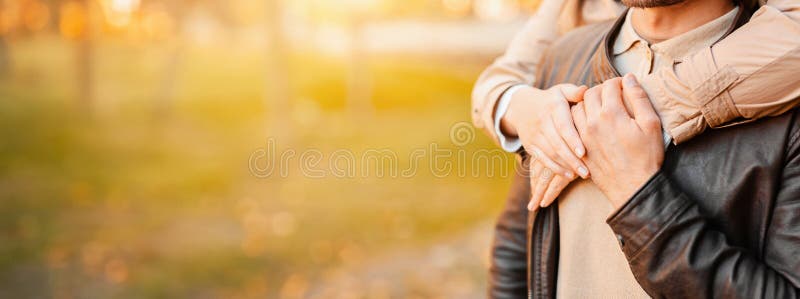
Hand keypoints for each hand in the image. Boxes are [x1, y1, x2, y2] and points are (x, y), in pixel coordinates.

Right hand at [501, 85, 589, 208]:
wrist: (521, 107)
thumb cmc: (552, 100)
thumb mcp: (561, 91)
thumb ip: (574, 91)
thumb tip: (586, 90)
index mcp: (552, 106)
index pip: (562, 125)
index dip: (572, 139)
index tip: (583, 152)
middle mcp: (542, 121)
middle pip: (557, 143)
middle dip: (572, 159)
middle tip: (587, 171)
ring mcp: (534, 135)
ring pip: (550, 153)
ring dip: (566, 166)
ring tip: (582, 174)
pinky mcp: (530, 146)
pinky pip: (542, 159)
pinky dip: (555, 168)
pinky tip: (569, 175)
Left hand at [571, 75, 663, 207]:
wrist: (632, 187)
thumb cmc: (646, 156)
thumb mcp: (651, 124)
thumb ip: (639, 98)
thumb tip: (629, 78)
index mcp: (611, 113)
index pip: (609, 85)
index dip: (618, 82)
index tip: (624, 86)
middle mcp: (592, 122)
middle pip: (590, 94)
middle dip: (601, 90)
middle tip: (612, 95)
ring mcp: (583, 136)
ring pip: (577, 109)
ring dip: (587, 104)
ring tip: (600, 108)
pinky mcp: (579, 148)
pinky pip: (572, 127)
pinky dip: (579, 120)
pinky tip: (591, 123)